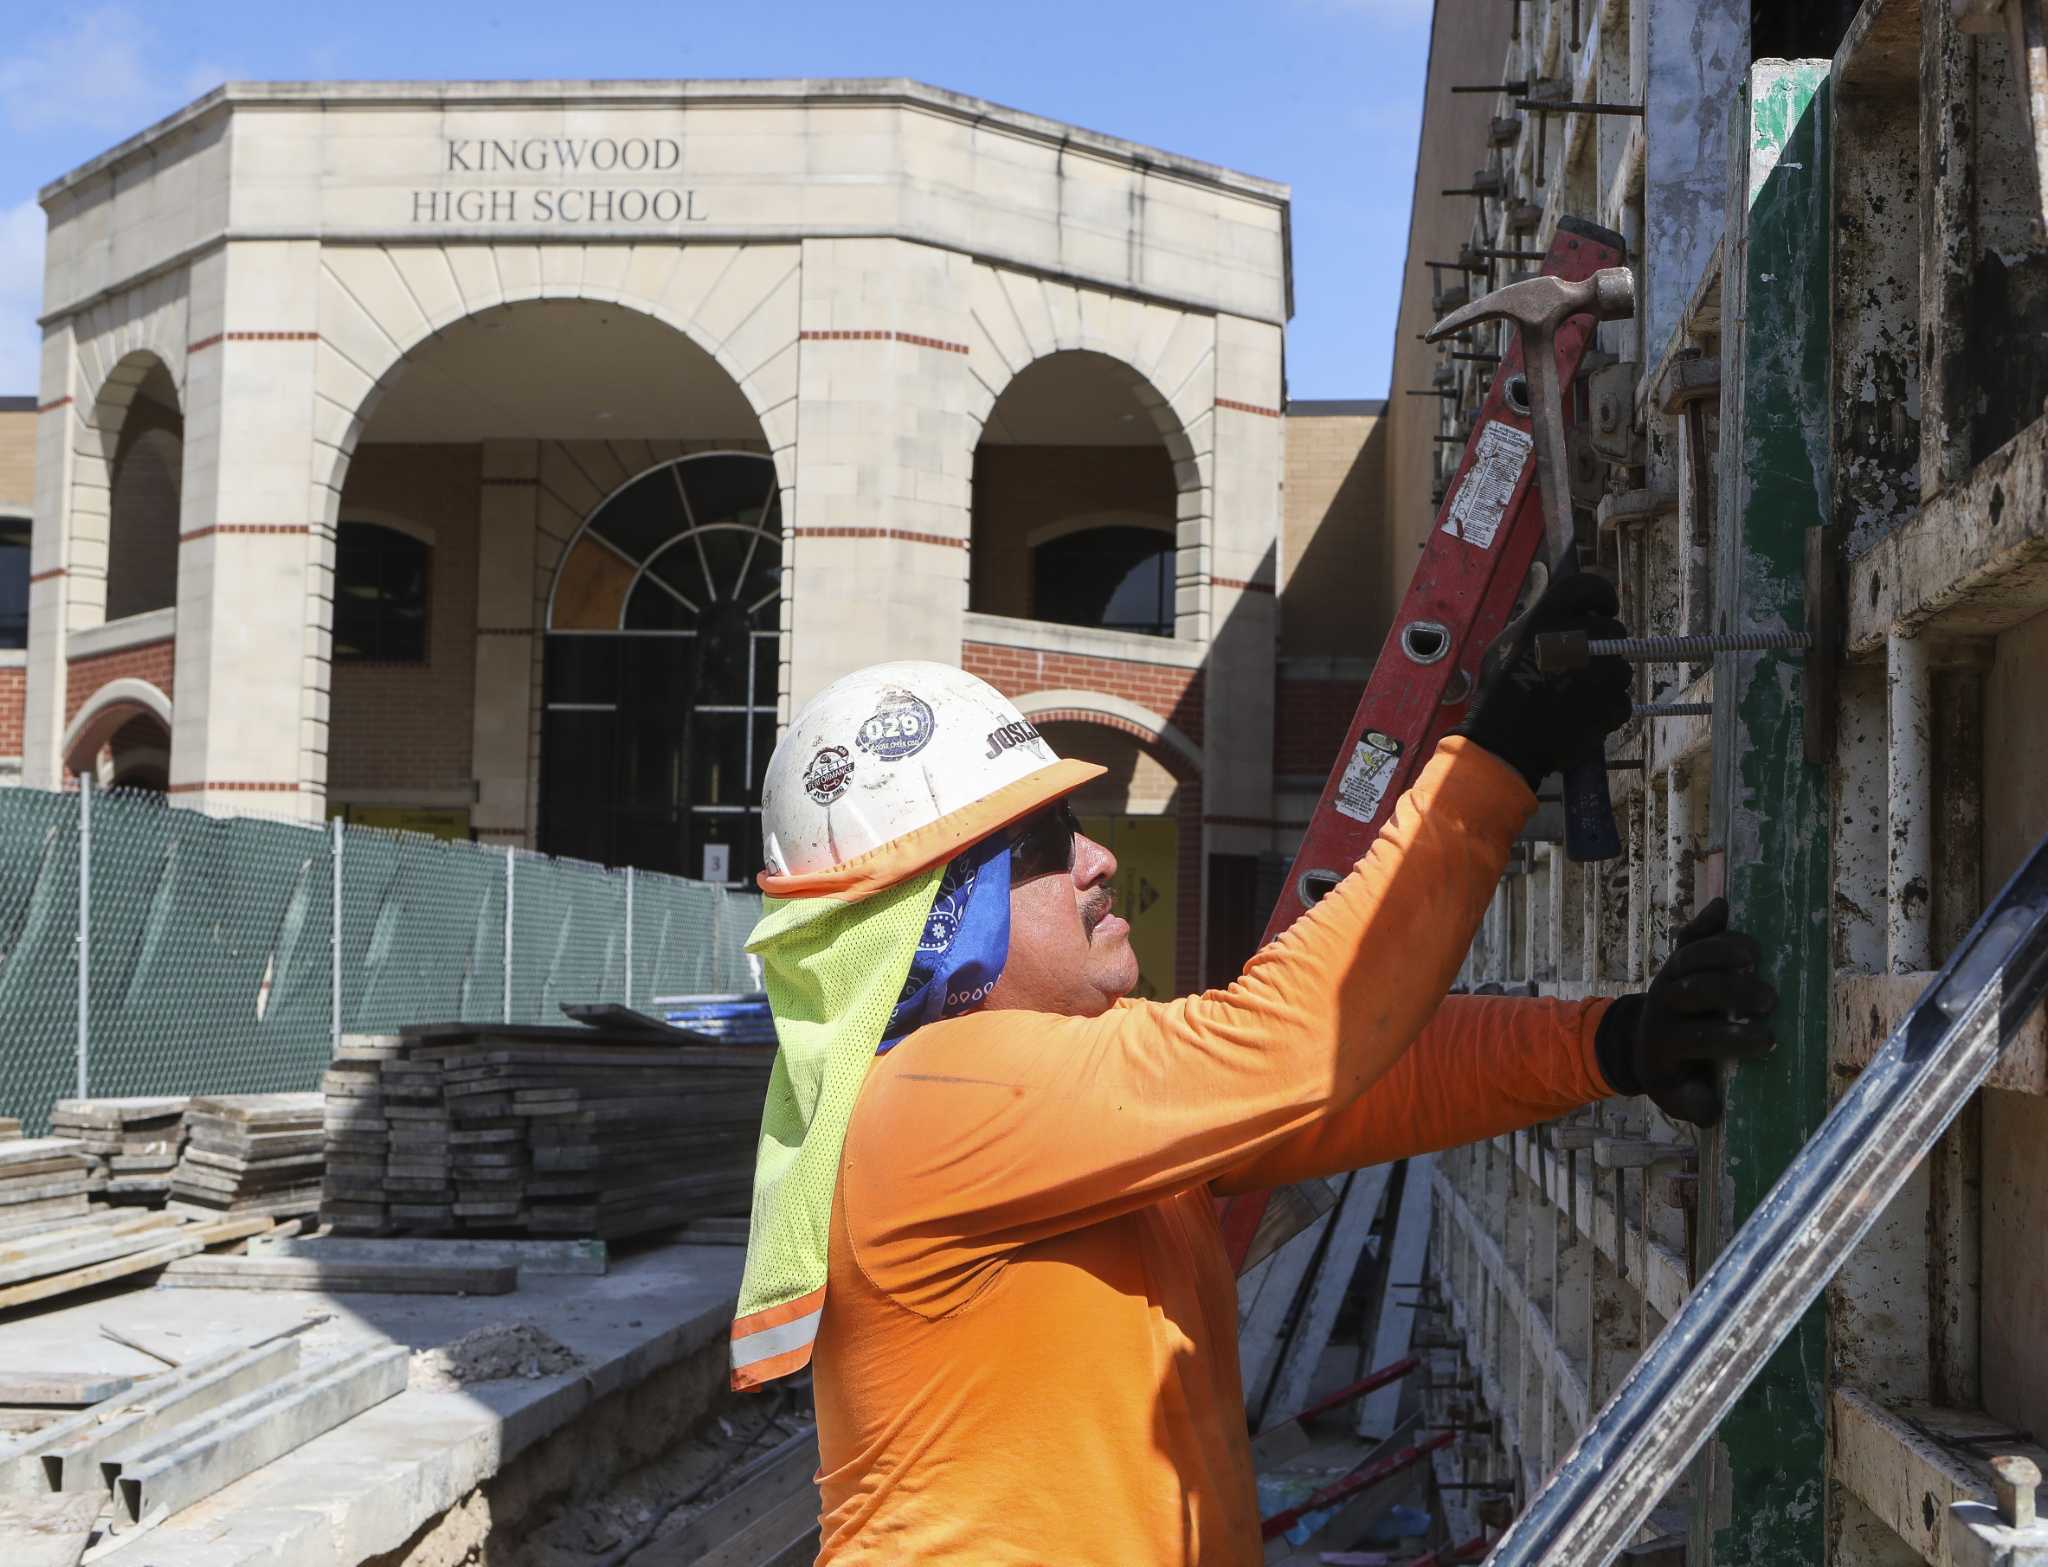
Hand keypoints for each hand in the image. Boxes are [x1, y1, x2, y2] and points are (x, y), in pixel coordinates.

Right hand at [1456, 571, 1632, 790]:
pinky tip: (1581, 715)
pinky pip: (1620, 700)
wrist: (1506, 743)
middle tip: (1582, 665)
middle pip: (1613, 629)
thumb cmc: (1500, 692)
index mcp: (1549, 618)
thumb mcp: (1508, 642)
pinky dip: (1606, 709)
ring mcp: (1602, 672)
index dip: (1601, 596)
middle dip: (1603, 645)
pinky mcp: (1613, 704)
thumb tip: (1554, 593)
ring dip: (1605, 679)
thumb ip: (1537, 617)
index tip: (1603, 609)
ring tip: (1575, 695)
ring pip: (1621, 668)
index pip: (1589, 587)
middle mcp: (1580, 638)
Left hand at [1595, 898, 1778, 1125]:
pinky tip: (1726, 907)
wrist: (1640, 1042)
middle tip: (1769, 999)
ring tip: (1756, 955)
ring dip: (1721, 951)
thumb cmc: (1671, 1073)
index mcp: (1663, 1043)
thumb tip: (1712, 1109)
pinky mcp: (1676, 959)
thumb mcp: (1675, 1097)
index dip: (1733, 1039)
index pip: (1698, 1038)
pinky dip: (1705, 921)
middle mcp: (1663, 1005)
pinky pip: (1688, 936)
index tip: (1768, 1040)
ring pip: (1688, 957)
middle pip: (1693, 991)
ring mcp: (1667, 977)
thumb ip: (1692, 1105)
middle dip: (1730, 993)